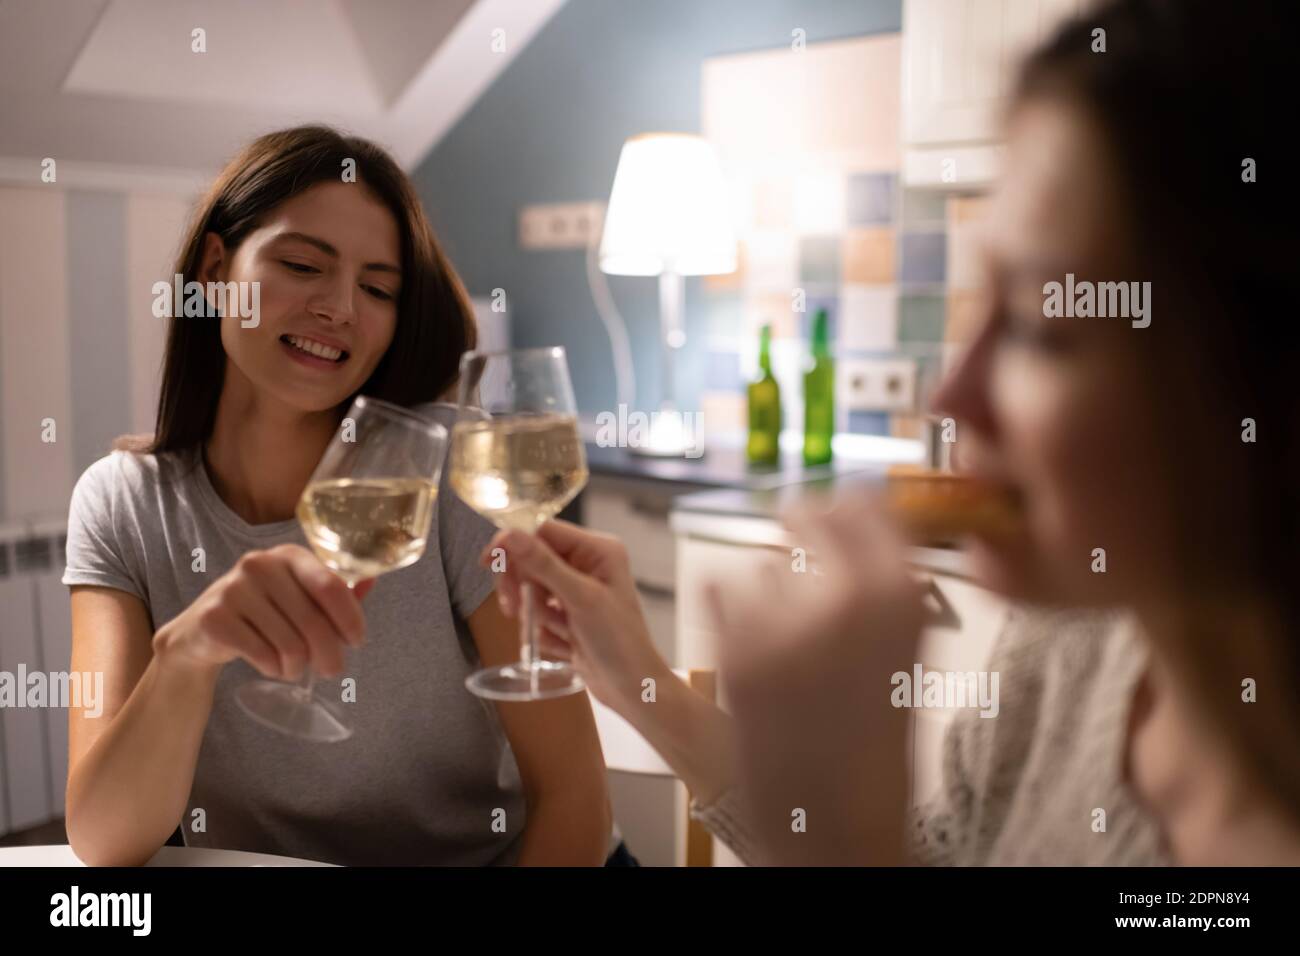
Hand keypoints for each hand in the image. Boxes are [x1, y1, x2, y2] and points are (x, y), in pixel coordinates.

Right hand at [152, 544, 374, 680]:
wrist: (202, 631)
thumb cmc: (265, 612)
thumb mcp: (299, 596)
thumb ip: (334, 591)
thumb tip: (372, 579)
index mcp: (288, 554)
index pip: (331, 585)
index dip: (350, 618)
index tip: (357, 641)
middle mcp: (259, 565)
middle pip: (313, 622)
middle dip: (330, 654)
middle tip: (332, 670)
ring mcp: (233, 589)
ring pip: (291, 645)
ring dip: (299, 667)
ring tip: (294, 667)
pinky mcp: (214, 619)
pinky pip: (264, 656)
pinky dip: (275, 669)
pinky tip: (271, 666)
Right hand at [480, 520, 667, 709]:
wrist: (632, 690)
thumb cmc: (619, 642)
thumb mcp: (580, 599)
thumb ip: (543, 565)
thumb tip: (509, 535)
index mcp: (598, 550)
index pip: (543, 532)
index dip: (514, 544)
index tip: (488, 561)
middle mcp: (588, 565)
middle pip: (533, 560)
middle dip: (523, 587)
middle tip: (513, 607)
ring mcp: (577, 591)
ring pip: (531, 589)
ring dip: (536, 613)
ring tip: (559, 631)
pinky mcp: (568, 615)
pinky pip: (538, 613)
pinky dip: (544, 631)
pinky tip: (566, 646)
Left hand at [708, 491, 923, 864]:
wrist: (832, 821)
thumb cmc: (872, 745)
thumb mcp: (904, 654)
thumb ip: (888, 584)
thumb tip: (868, 519)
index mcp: (900, 598)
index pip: (866, 501)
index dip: (852, 505)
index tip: (845, 511)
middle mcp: (844, 598)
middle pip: (810, 514)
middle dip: (806, 531)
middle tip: (807, 557)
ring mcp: (784, 621)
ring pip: (765, 559)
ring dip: (773, 583)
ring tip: (790, 635)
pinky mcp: (733, 647)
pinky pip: (722, 585)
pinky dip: (732, 606)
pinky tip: (755, 642)